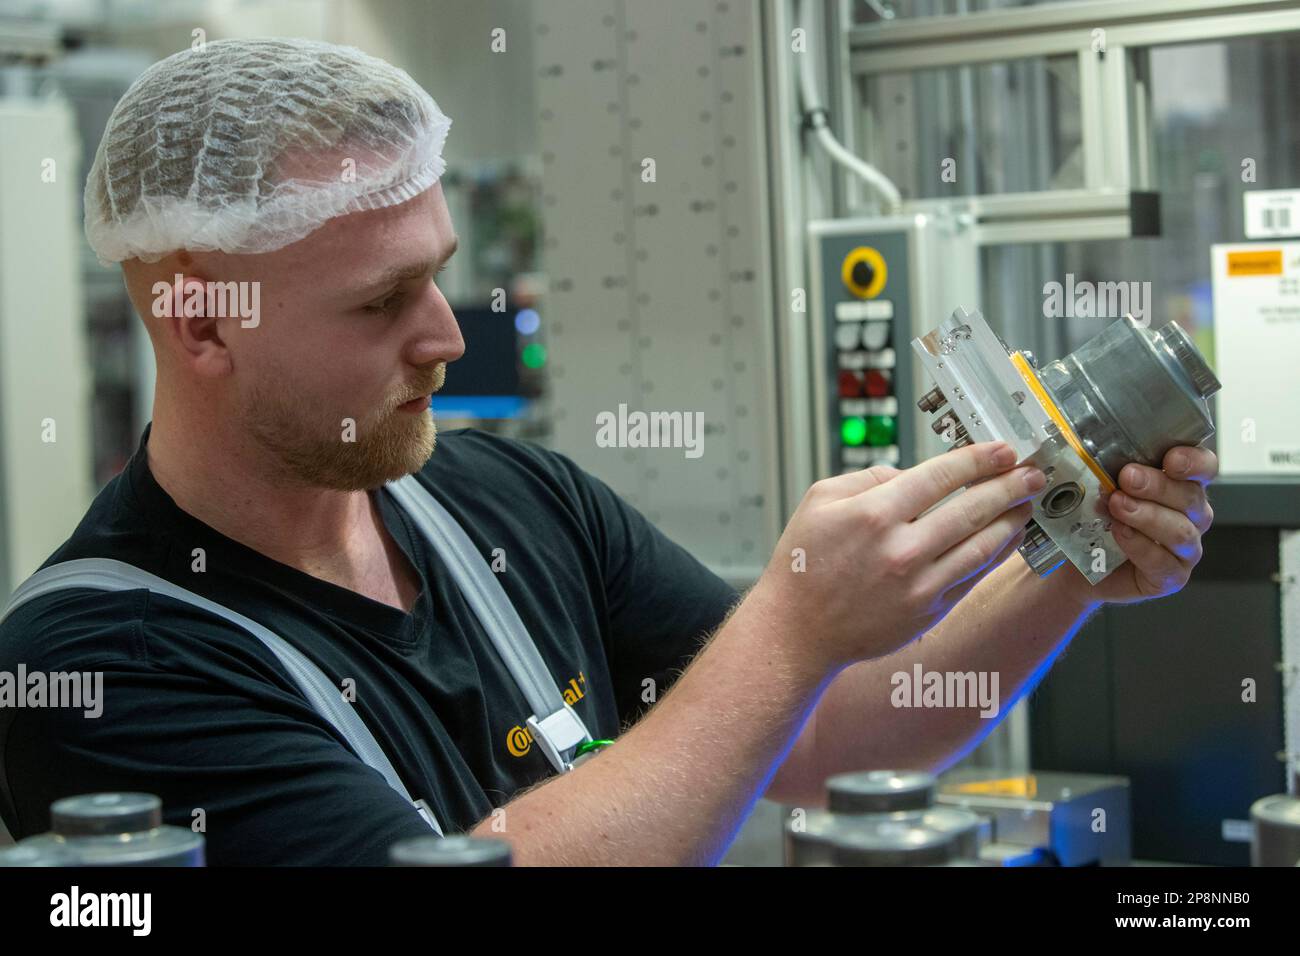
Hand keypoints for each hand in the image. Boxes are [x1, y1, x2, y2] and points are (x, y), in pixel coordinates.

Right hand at [749, 442, 1043, 671]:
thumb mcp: (820, 500)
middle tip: (1031, 472)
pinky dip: (996, 554)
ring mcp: (920, 584)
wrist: (797, 631)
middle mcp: (902, 549)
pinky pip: (973, 575)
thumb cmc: (803, 566)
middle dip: (1009, 485)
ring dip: (1011, 520)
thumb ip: (869, 477)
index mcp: (874, 514)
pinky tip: (1006, 538)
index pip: (942, 476)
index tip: (1002, 450)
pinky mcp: (929, 611)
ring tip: (1027, 502)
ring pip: (982, 545)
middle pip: (972, 508)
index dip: (979, 459)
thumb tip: (911, 474)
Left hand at [1081, 446, 1216, 604]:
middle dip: (1158, 486)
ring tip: (1118, 505)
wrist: (1079, 564)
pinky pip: (1164, 563)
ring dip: (1147, 516)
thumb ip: (1110, 470)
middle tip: (1128, 478)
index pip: (1204, 468)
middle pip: (1190, 497)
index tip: (1171, 459)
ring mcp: (1185, 549)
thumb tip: (1098, 453)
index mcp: (1181, 486)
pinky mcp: (1171, 577)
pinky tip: (1120, 533)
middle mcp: (1190, 517)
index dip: (1194, 462)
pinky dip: (1140, 546)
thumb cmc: (1095, 520)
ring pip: (1180, 531)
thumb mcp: (1100, 487)